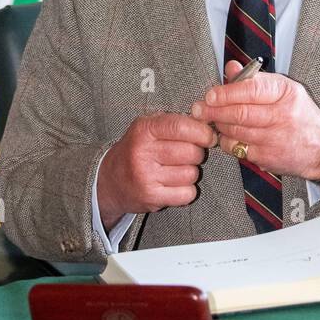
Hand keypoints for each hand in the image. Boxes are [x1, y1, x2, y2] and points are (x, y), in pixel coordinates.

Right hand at [96, 112, 217, 229]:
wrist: (110, 181)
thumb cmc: (136, 150)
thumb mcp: (146, 128)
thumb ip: (173, 122)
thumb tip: (206, 123)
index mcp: (143, 130)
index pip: (180, 127)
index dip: (201, 132)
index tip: (208, 136)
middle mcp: (143, 153)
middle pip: (191, 152)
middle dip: (197, 153)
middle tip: (188, 154)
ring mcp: (146, 177)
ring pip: (191, 173)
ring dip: (191, 172)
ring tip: (177, 170)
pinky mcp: (152, 197)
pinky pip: (187, 193)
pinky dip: (187, 190)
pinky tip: (175, 184)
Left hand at [191, 60, 319, 179]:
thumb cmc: (299, 113)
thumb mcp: (283, 89)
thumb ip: (254, 79)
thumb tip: (231, 67)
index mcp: (285, 92)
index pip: (251, 90)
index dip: (226, 93)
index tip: (210, 95)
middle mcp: (282, 115)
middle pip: (240, 113)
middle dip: (214, 111)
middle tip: (198, 109)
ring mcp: (275, 139)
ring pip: (236, 131)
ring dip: (218, 125)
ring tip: (209, 120)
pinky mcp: (268, 157)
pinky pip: (238, 148)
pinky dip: (227, 141)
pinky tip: (224, 135)